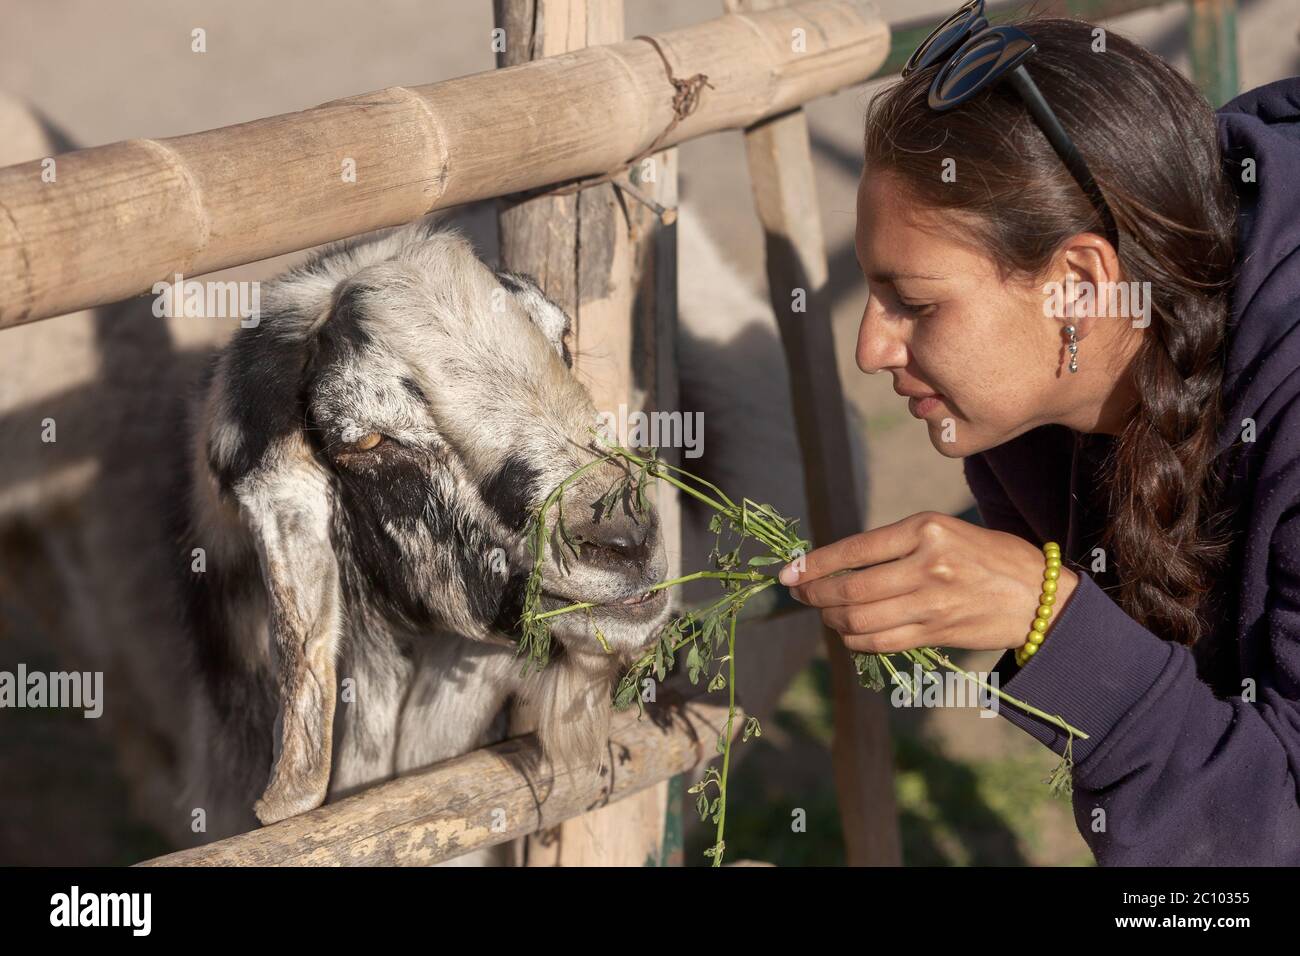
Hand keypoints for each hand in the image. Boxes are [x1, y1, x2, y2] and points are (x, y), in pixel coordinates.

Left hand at [779, 512, 1078, 654]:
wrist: (1039, 595)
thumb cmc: (988, 555)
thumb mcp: (944, 531)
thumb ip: (896, 544)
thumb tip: (839, 563)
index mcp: (926, 529)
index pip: (854, 550)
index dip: (814, 565)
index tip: (789, 572)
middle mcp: (927, 565)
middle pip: (850, 590)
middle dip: (815, 594)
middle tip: (800, 593)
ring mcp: (931, 603)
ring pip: (860, 620)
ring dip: (831, 619)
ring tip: (824, 612)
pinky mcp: (936, 632)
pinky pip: (880, 642)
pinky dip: (854, 639)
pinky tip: (848, 632)